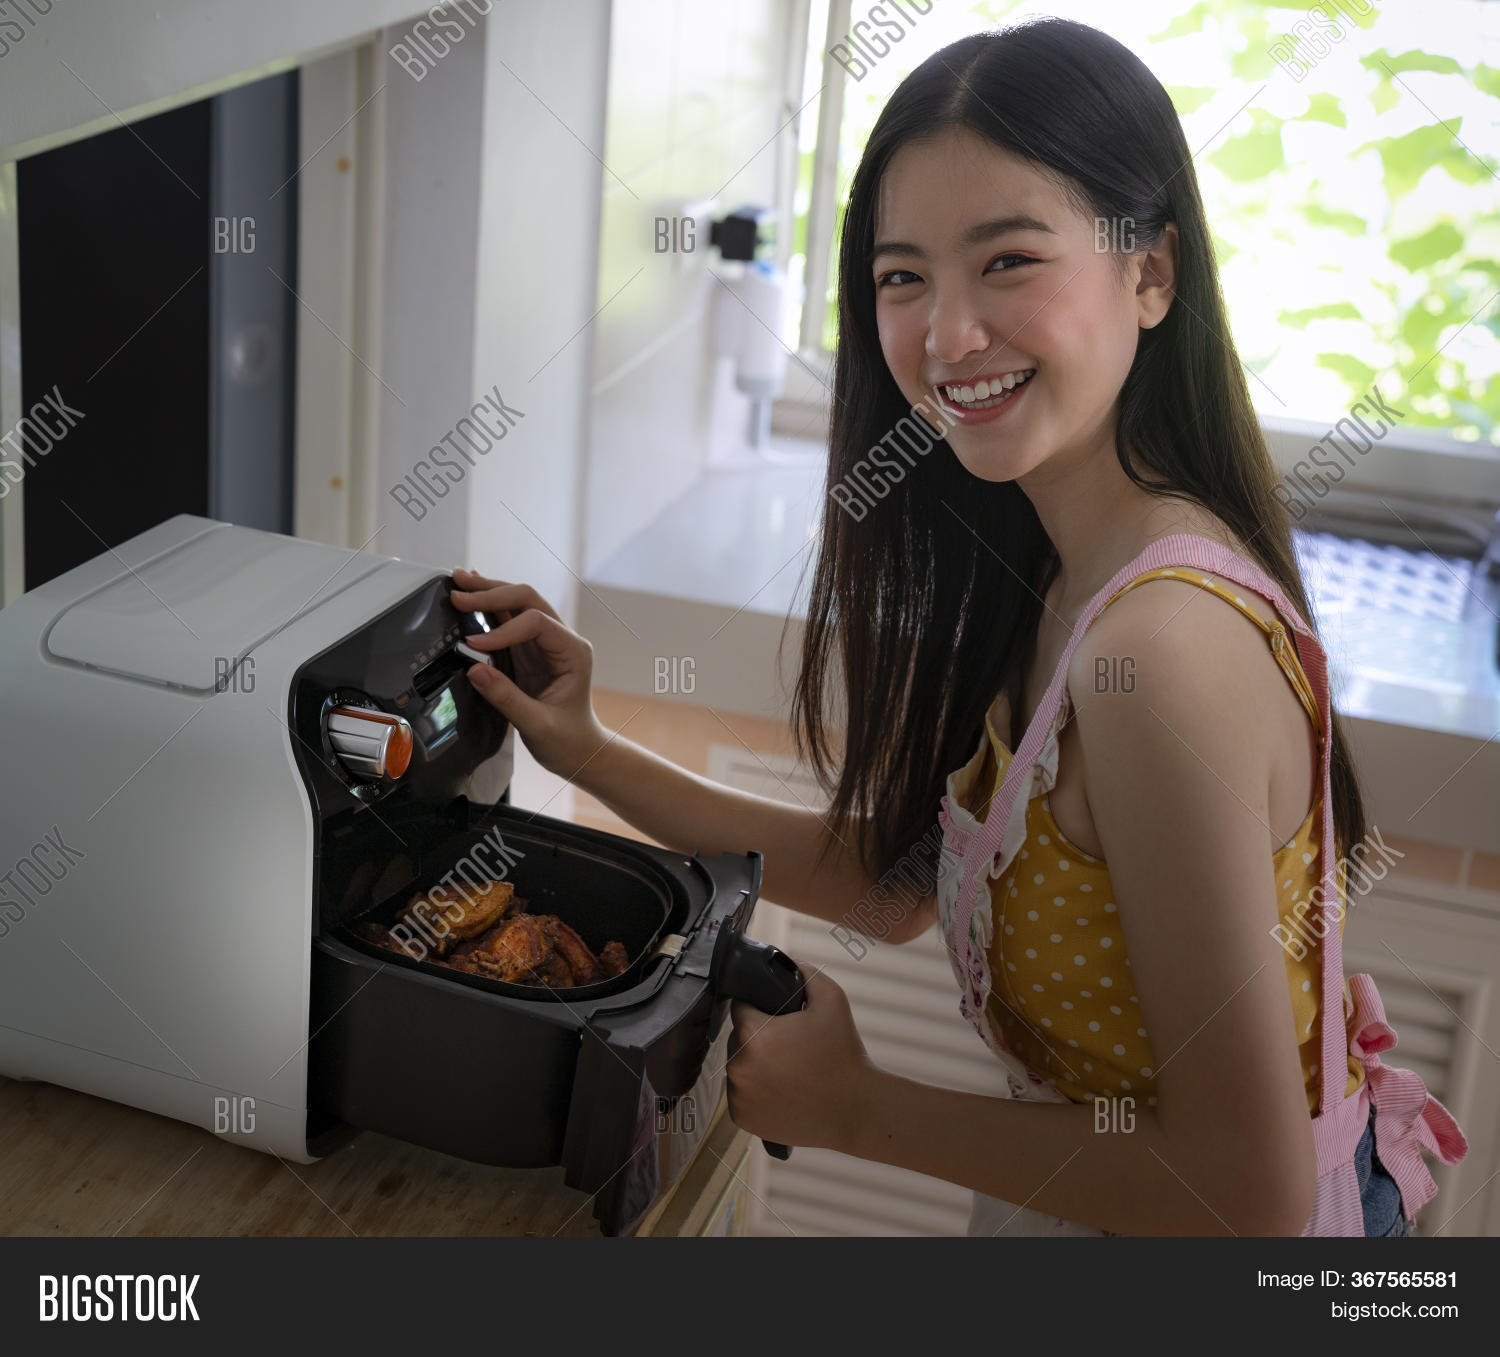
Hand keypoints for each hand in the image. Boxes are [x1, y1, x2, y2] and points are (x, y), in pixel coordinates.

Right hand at [449, 568, 606, 778]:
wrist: (579, 752)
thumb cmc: (567, 740)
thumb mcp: (538, 725)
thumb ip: (507, 698)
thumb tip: (473, 669)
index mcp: (573, 652)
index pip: (536, 622)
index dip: (503, 630)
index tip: (473, 645)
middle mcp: (562, 640)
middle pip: (528, 599)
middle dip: (492, 594)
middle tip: (458, 594)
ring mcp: (545, 642)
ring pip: (517, 603)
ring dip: (488, 592)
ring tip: (458, 582)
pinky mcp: (530, 651)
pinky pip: (509, 620)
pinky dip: (489, 607)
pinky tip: (472, 594)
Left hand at [726, 969, 879, 1154]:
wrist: (855, 1109)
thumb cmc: (844, 1054)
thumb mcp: (832, 999)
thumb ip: (805, 971)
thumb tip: (785, 961)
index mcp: (753, 1033)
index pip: (740, 1007)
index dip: (759, 1008)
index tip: (778, 1017)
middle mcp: (738, 1065)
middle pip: (738, 1038)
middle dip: (758, 1037)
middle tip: (790, 1045)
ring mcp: (738, 1095)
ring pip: (739, 1066)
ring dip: (755, 1064)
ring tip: (788, 1069)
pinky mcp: (742, 1118)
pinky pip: (741, 1094)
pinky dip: (755, 1091)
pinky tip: (782, 1090)